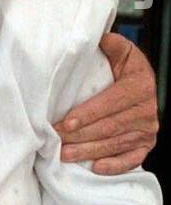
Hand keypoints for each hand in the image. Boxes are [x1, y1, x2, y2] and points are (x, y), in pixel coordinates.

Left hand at [54, 34, 158, 174]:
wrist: (142, 84)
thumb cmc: (123, 68)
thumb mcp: (121, 51)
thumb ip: (111, 44)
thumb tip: (98, 37)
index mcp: (140, 85)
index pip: (111, 102)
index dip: (88, 114)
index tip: (65, 123)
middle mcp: (147, 110)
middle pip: (110, 127)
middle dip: (81, 136)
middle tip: (57, 142)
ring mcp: (147, 130)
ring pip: (116, 144)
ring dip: (89, 151)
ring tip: (66, 155)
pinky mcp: (146, 145)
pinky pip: (132, 159)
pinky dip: (114, 165)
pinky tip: (96, 168)